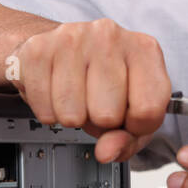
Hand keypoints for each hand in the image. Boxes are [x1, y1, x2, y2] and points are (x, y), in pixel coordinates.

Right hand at [7, 18, 173, 162]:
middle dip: (100, 123)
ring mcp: (73, 38)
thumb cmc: (104, 79)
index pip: (148, 109)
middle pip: (108, 115)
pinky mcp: (39, 49)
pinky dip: (49, 112)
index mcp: (143, 49)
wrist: (62, 48)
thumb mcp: (131, 110)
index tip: (128, 118)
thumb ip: (129, 139)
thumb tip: (107, 152)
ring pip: (74, 114)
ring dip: (74, 118)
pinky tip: (56, 92)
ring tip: (77, 98)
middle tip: (97, 105)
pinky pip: (45, 109)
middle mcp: (110, 36)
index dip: (136, 127)